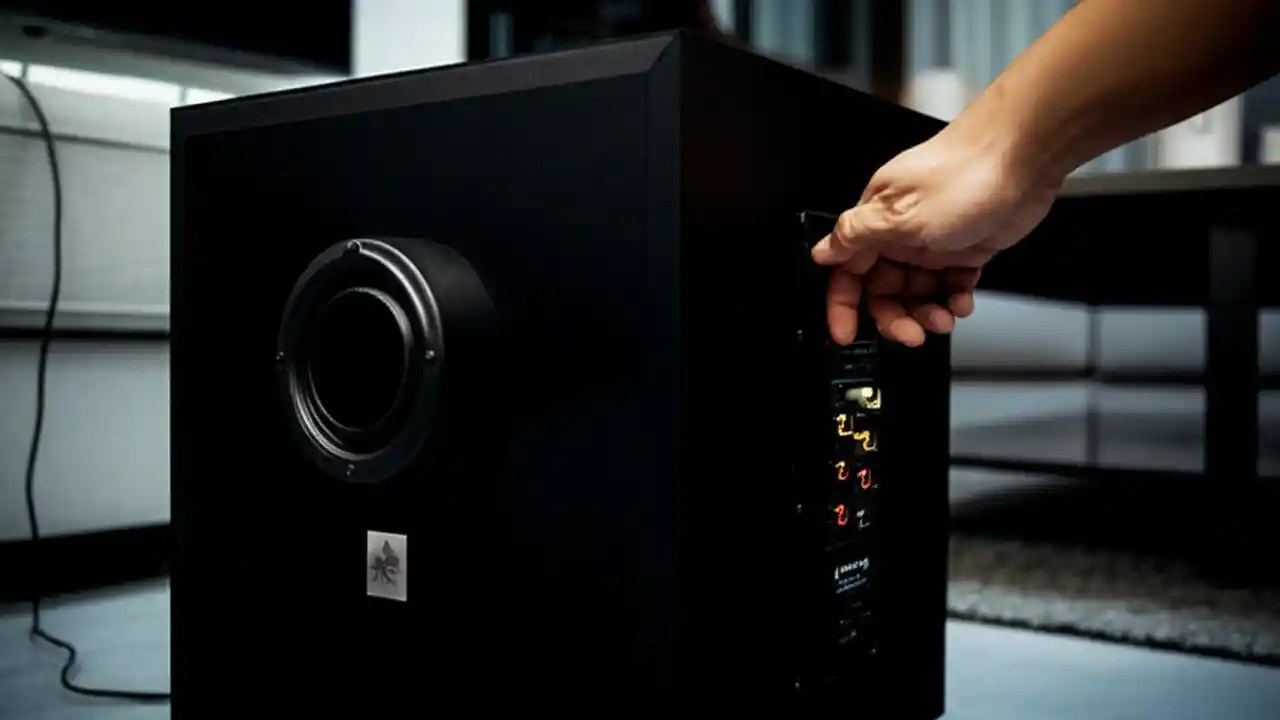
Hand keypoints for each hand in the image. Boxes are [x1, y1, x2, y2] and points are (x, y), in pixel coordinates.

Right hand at [810, 123, 1060, 346]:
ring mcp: (934, 241)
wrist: (1023, 157)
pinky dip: (955, 300)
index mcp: (877, 220)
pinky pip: (952, 286)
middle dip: (893, 316)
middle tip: (910, 333)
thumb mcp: (898, 214)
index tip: (846, 332)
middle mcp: (901, 232)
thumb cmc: (963, 173)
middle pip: (883, 289)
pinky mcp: (966, 248)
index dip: (843, 304)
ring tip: (943, 319)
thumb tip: (821, 250)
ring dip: (927, 312)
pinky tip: (961, 303)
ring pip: (918, 292)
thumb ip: (855, 236)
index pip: (847, 270)